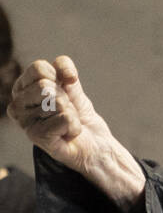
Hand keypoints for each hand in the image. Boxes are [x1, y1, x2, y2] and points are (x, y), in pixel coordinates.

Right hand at [6, 55, 144, 212]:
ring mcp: (24, 121)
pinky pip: (65, 118)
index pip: (39, 68)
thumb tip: (65, 74)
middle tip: (66, 112)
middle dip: (66, 98)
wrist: (95, 144)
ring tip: (66, 123)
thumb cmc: (80, 115)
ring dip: (71, 113)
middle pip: (45, 86)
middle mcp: (17, 104)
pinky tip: (67, 134)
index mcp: (23, 88)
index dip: (62, 74)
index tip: (68, 87)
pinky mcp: (35, 136)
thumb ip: (64, 70)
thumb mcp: (73, 87)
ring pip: (57, 102)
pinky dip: (74, 126)